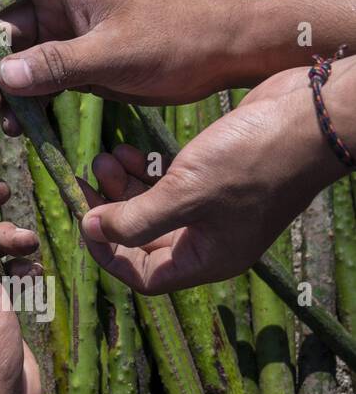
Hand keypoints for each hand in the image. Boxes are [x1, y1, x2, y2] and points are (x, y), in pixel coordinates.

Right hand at [0, 0, 307, 134]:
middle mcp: (60, 7)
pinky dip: (28, 102)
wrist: (228, 50)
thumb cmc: (178, 36)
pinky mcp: (83, 64)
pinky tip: (23, 129)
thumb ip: (57, 65)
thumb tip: (1, 76)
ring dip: (3, 91)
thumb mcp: (114, 52)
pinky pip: (41, 80)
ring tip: (3, 126)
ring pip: (17, 60)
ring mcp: (70, 36)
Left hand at [81, 61, 355, 293]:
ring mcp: (216, 208)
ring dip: (123, 188)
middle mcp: (212, 239)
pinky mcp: (217, 177)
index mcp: (208, 258)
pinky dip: (144, 172)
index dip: (107, 254)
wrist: (311, 117)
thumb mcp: (185, 194)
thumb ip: (135, 219)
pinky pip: (169, 185)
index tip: (82, 219)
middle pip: (144, 241)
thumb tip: (91, 229)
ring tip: (104, 157)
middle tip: (84, 181)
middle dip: (110, 213)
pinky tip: (127, 150)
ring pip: (154, 209)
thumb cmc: (252, 160)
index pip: (144, 276)